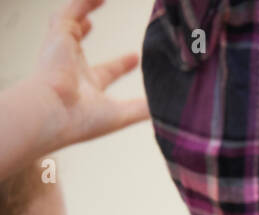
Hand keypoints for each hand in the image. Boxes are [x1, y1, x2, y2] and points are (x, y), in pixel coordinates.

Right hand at [26, 0, 147, 153]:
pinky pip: (70, 11)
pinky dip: (83, 2)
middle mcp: (71, 67)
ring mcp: (62, 50)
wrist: (53, 113)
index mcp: (87, 88)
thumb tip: (166, 112)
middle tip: (92, 22)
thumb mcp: (122, 115)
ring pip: (70, 22)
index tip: (135, 57)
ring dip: (82, 8)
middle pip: (77, 43)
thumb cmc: (81, 120)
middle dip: (83, 31)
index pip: (106, 72)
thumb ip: (143, 110)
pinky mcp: (58, 36)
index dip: (121, 64)